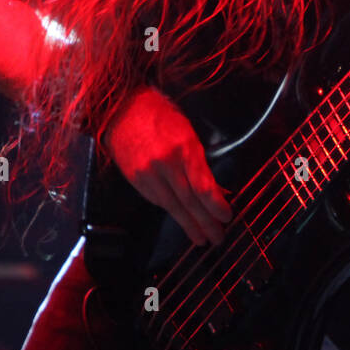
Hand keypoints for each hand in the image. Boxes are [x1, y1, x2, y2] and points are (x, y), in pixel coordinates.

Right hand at [102, 86, 232, 245]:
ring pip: (172, 206)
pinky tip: (181, 220)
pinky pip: (157, 201)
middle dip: (205, 223)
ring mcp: (148, 174)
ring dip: (189, 224)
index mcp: (183, 148)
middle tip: (218, 238)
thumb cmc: (161, 117)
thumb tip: (216, 190)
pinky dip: (172, 212)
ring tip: (201, 238)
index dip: (216, 206)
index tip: (227, 217)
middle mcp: (165, 164)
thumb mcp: (188, 134)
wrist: (123, 110)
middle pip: (189, 202)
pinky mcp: (136, 180)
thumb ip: (200, 164)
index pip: (203, 187)